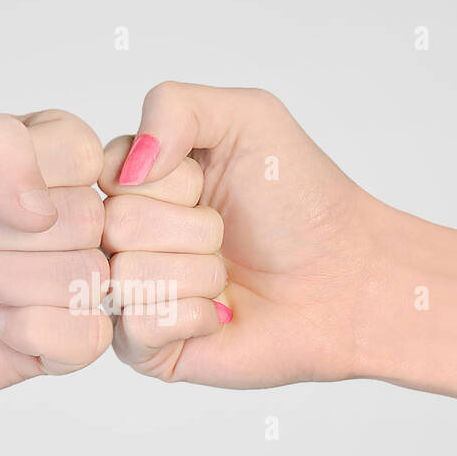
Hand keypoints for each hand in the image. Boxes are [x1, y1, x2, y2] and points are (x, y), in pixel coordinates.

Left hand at [0, 102, 111, 404]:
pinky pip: (86, 340)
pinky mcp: (37, 349)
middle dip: (4, 232)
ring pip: (90, 280)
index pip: (86, 156)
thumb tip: (44, 210)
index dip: (28, 173)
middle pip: (90, 222)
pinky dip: (34, 330)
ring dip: (11, 280)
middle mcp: (47, 223)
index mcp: (29, 161)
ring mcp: (45, 288)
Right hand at [100, 81, 378, 387]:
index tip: (208, 184)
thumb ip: (174, 106)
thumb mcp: (248, 118)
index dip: (169, 178)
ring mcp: (132, 294)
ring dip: (200, 272)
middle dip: (192, 226)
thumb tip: (129, 163)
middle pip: (115, 224)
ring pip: (129, 275)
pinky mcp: (149, 349)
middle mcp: (122, 239)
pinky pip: (143, 326)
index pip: (107, 172)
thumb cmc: (302, 202)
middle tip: (226, 235)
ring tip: (228, 275)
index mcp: (135, 181)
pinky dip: (197, 314)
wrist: (349, 278)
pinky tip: (222, 312)